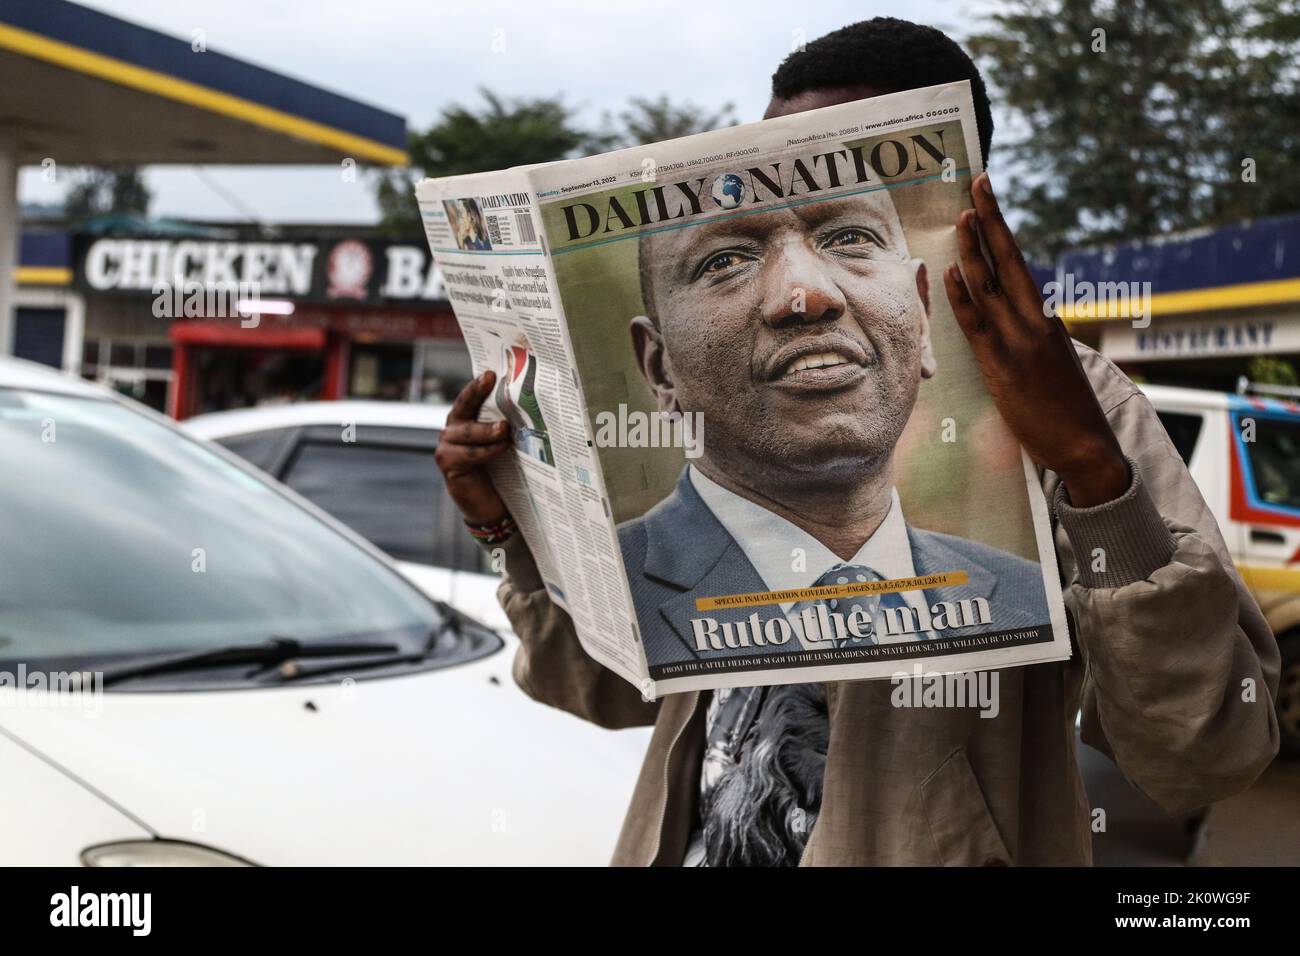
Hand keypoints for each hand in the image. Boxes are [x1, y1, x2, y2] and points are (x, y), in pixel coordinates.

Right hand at [435, 371, 511, 524]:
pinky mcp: (448, 464)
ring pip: (467, 431)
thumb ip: (503, 425)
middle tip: (490, 380)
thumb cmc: (499, 470)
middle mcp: (452, 430)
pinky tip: (502, 447)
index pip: (470, 398)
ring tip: (505, 428)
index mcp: (464, 420)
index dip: (477, 384)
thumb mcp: (501, 442)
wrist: (490, 505)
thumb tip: (525, 403)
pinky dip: (487, 450)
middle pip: (463, 407)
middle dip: (476, 392)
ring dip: (487, 429)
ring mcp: (446, 447)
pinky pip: (469, 454)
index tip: (491, 372)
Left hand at [943, 172, 1128, 507]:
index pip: (1017, 263)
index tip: (986, 198)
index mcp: (1046, 318)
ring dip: (973, 249)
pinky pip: (977, 324)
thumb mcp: (1050, 364)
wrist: (1085, 445)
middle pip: (1008, 260)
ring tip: (961, 215)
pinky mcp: (1003, 366)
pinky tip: (951, 272)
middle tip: (977, 183)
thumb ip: (1028, 340)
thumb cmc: (1064, 412)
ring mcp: (1019, 342)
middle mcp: (1034, 322)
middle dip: (990, 219)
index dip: (999, 229)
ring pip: (990, 286)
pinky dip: (963, 297)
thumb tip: (1004, 324)